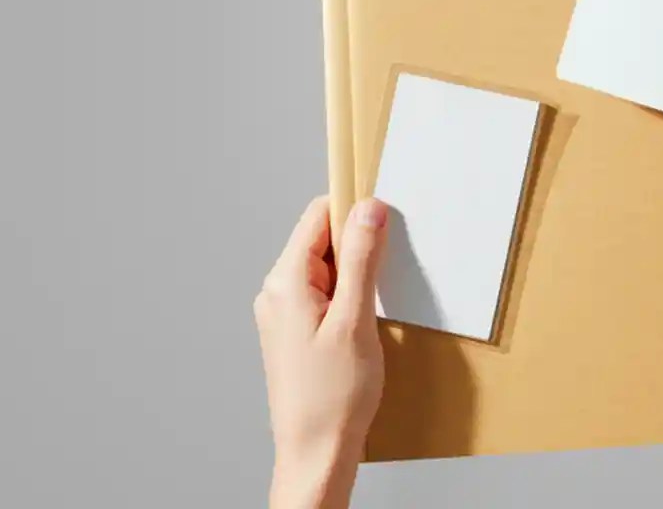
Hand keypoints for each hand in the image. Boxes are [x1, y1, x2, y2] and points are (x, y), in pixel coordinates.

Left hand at [254, 196, 388, 508]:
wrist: (315, 452)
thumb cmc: (333, 397)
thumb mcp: (355, 320)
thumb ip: (361, 260)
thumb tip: (369, 210)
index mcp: (285, 282)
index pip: (317, 217)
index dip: (353, 210)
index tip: (386, 217)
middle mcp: (277, 292)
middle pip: (321, 240)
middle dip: (358, 247)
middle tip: (385, 274)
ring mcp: (283, 312)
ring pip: (325, 268)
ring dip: (355, 275)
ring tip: (373, 308)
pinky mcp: (295, 330)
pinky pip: (323, 293)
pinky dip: (347, 296)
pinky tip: (364, 322)